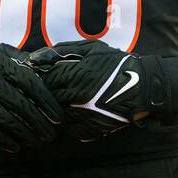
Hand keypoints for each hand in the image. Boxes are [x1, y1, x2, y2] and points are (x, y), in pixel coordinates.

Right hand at [0, 42, 63, 152]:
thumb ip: (20, 62)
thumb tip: (47, 71)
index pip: (30, 84)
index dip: (46, 103)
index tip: (57, 116)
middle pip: (20, 105)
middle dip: (38, 123)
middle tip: (50, 135)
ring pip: (4, 120)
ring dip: (23, 134)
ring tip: (36, 142)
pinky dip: (1, 139)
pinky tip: (14, 145)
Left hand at [26, 39, 177, 141]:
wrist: (143, 88)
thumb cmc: (116, 63)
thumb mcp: (90, 49)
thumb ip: (61, 51)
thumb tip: (35, 58)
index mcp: (74, 76)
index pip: (44, 79)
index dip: (40, 76)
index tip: (41, 73)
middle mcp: (75, 97)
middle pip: (48, 97)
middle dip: (46, 91)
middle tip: (53, 85)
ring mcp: (82, 115)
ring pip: (55, 112)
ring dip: (56, 105)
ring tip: (66, 96)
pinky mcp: (89, 128)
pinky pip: (67, 127)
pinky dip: (67, 119)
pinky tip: (74, 109)